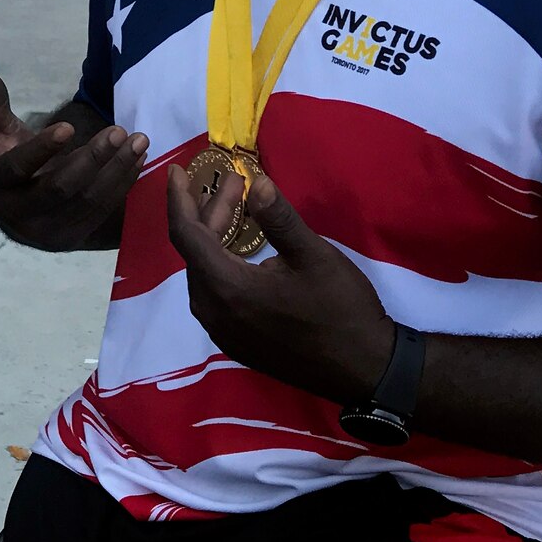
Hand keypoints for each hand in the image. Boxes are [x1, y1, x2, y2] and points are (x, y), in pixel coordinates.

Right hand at [0, 64, 142, 251]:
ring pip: (88, 200)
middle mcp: (21, 214)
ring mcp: (49, 232)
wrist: (17, 213)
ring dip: (116, 170)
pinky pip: (103, 211)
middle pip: (61, 188)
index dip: (42, 149)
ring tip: (138, 140)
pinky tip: (138, 159)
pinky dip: (122, 184)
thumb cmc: (9, 162)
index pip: (19, 168)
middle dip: (93, 158)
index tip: (68, 126)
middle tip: (119, 130)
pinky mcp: (74, 238)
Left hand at [165, 161, 392, 404]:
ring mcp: (221, 331)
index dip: (178, 199)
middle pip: (196, 251)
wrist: (366, 371)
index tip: (175, 170)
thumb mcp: (314, 256)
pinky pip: (213, 294)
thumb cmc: (342, 310)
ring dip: (214, 238)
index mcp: (227, 288)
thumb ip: (279, 218)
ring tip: (236, 207)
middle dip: (211, 212)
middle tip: (235, 183)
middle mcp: (213, 312)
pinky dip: (220, 264)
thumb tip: (256, 181)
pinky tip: (238, 249)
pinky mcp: (234, 342)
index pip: (186, 234)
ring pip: (203, 272)